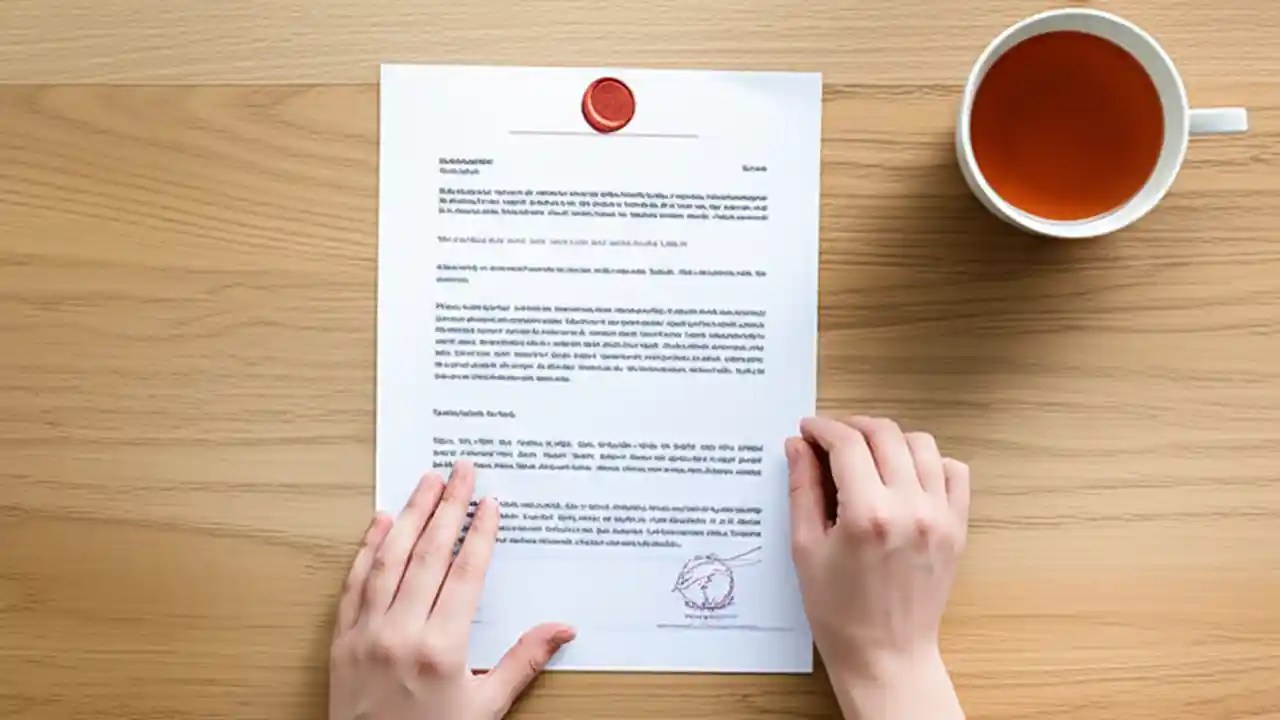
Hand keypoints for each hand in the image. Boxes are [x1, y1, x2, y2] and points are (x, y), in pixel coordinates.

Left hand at [329, 462, 575, 719]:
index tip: (489, 504)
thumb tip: (563, 630)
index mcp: (442, 649)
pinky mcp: (342, 641)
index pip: (465, 573)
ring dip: (410, 515)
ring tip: (425, 482)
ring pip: (389, 559)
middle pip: (429, 554)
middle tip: (460, 470)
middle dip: (448, 506)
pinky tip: (381, 523)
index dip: (480, 533)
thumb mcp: (486, 708)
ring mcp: (367, 634)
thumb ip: (524, 662)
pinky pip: (354, 583)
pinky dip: (368, 549)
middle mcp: (401, 633)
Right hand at [786, 416, 969, 719]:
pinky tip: (905, 475)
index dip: (822, 428)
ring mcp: (940, 517)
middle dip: (852, 426)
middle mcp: (909, 509)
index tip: (808, 430)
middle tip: (831, 438)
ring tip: (867, 454)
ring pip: (921, 444)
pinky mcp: (957, 528)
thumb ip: (802, 489)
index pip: (846, 444)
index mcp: (867, 515)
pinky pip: (954, 472)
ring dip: (890, 439)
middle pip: (884, 435)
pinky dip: (930, 462)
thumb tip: (798, 446)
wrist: (886, 655)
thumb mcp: (805, 549)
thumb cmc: (838, 612)